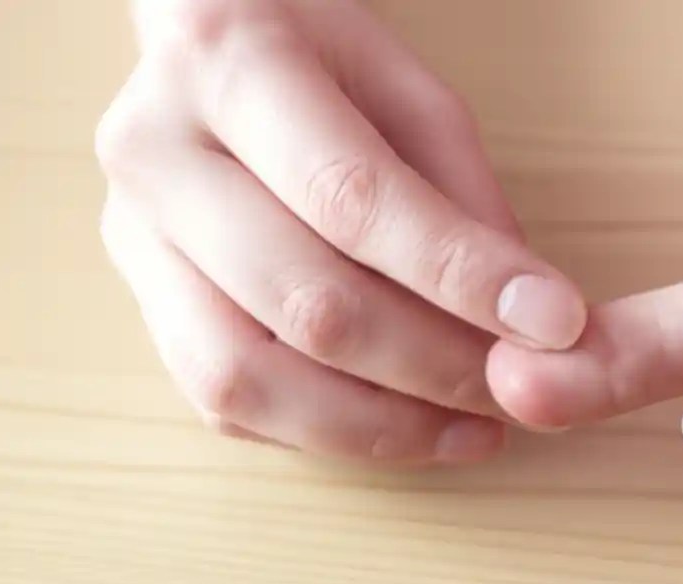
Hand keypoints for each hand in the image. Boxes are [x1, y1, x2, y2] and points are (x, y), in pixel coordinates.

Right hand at [96, 0, 585, 463]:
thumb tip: (526, 319)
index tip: (553, 323)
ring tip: (471, 430)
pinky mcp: (140, 302)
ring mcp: (130, 237)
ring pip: (244, 379)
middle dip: (434, 366)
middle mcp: (155, 153)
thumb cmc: (324, 61)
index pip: (353, 196)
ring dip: (376, 426)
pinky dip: (323, 431)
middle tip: (521, 388)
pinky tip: (399, 424)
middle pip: (304, 302)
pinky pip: (225, 404)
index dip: (460, 275)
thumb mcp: (414, 91)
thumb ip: (464, 199)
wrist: (212, 52)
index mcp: (226, 59)